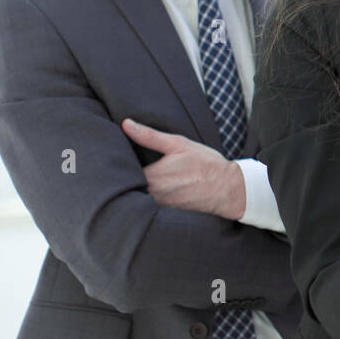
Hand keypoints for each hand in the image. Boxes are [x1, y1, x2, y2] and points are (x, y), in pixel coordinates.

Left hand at [121, 118, 245, 219]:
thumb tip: (126, 124)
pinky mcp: (167, 214)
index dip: (115, 165)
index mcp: (152, 176)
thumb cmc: (206, 164)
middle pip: (127, 187)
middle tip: (113, 170)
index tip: (110, 158)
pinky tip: (148, 192)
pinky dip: (145, 200)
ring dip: (132, 190)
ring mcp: (160, 207)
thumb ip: (149, 136)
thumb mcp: (178, 144)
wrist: (229, 189)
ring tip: (129, 181)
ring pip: (137, 198)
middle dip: (122, 179)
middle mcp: (152, 195)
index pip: (121, 172)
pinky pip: (149, 207)